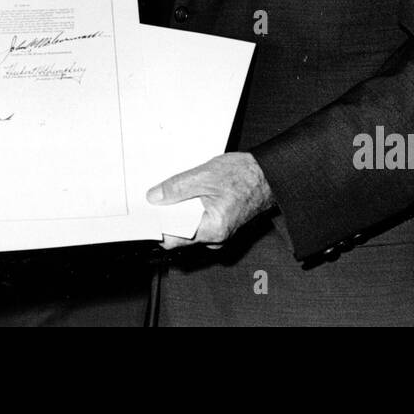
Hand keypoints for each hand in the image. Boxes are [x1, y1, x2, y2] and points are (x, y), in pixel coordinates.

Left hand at [147, 152, 273, 249]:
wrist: (269, 174)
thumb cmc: (245, 176)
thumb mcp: (205, 176)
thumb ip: (177, 188)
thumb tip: (154, 197)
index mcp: (212, 229)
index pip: (173, 239)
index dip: (156, 226)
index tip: (144, 214)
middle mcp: (216, 237)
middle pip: (179, 232)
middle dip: (166, 215)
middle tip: (154, 197)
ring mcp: (218, 232)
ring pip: (188, 225)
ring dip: (178, 210)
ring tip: (171, 191)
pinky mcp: (220, 224)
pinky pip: (197, 220)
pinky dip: (189, 208)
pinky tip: (186, 193)